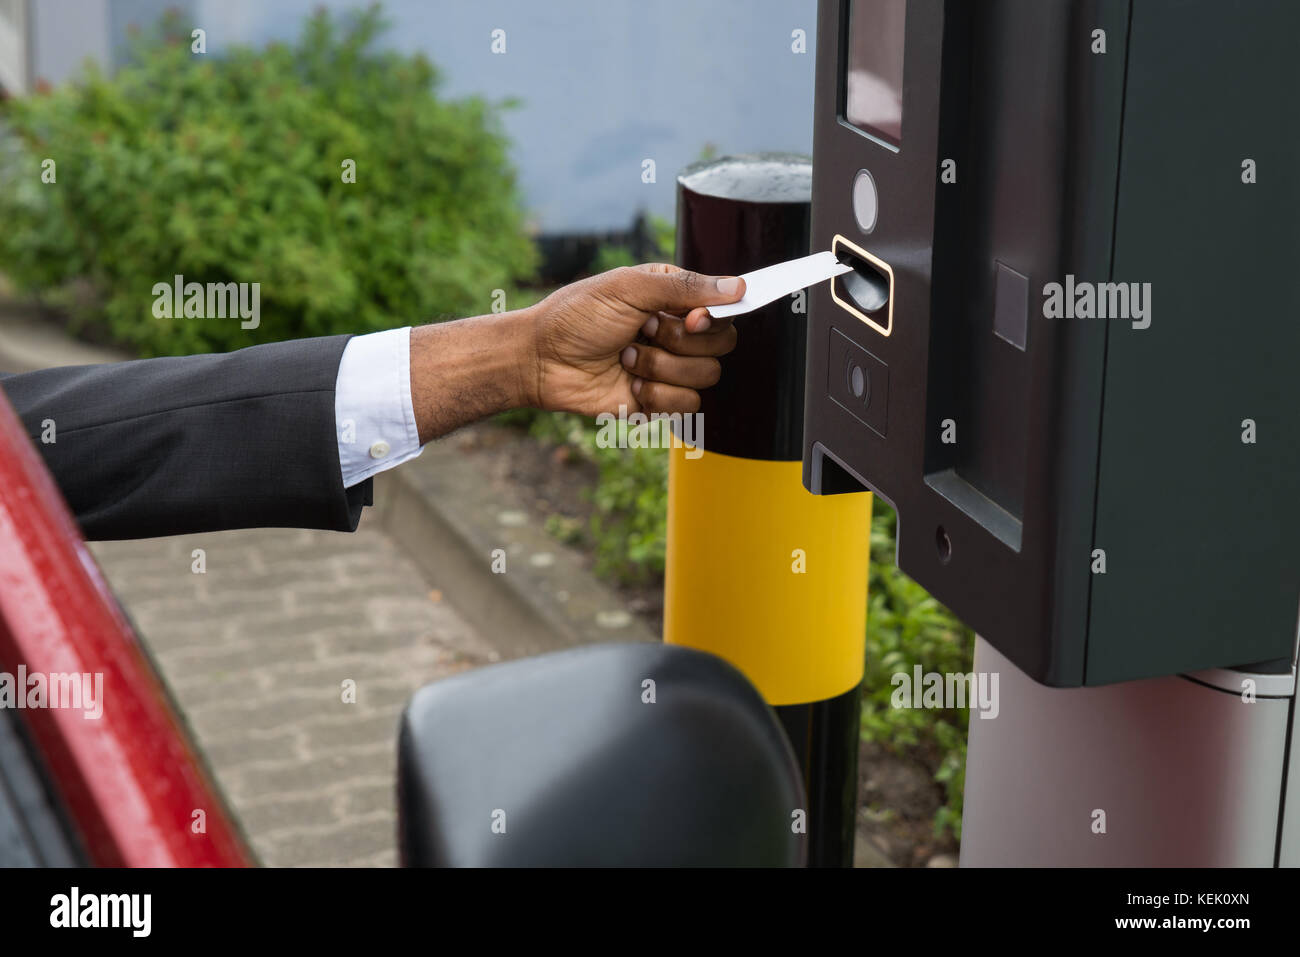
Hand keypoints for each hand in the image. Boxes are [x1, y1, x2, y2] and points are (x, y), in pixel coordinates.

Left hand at [528, 264, 743, 415]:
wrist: (541, 361)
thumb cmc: (576, 316)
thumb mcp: (629, 287)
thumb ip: (685, 286)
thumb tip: (738, 287)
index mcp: (673, 298)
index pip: (723, 309)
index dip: (713, 319)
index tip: (691, 319)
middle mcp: (676, 332)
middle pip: (722, 345)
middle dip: (680, 342)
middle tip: (641, 332)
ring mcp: (669, 368)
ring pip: (707, 376)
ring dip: (662, 368)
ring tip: (626, 358)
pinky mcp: (659, 401)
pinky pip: (688, 405)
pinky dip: (658, 396)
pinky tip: (630, 385)